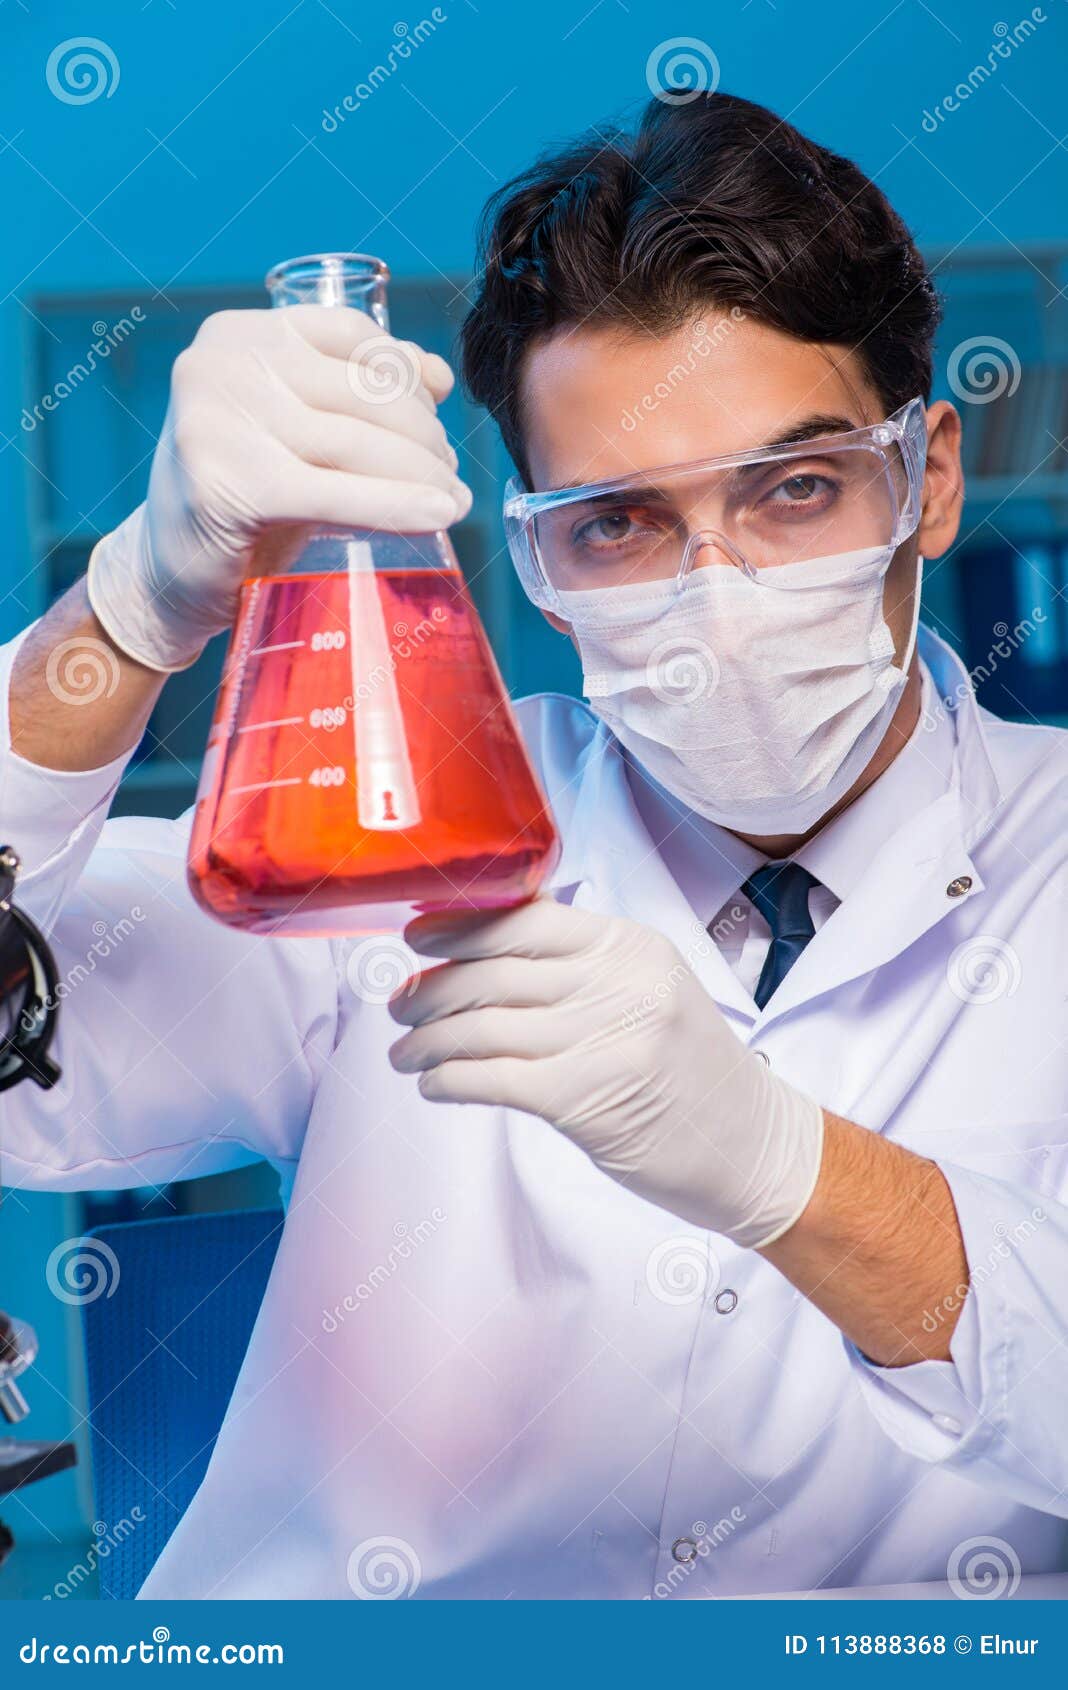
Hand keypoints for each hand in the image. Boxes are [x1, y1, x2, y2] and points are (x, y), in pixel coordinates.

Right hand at [87, 305, 470, 669]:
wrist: (168, 572)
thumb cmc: (244, 496)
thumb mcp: (300, 430)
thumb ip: (359, 392)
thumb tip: (439, 373)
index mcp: (238, 334)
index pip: (352, 335)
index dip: (408, 376)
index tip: (438, 419)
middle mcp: (222, 364)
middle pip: (360, 390)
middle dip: (423, 435)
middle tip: (450, 474)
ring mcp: (217, 420)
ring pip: (356, 442)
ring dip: (422, 474)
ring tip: (453, 501)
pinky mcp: (228, 484)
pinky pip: (336, 492)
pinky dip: (397, 506)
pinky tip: (439, 515)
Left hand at [389, 898, 824, 1248]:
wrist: (752, 1147)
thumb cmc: (691, 1071)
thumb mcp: (650, 990)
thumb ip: (582, 965)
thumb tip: (486, 946)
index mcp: (628, 947)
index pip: (525, 918)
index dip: (459, 925)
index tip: (416, 936)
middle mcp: (616, 984)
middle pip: (493, 971)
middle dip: (431, 988)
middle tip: (399, 1004)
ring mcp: (603, 1040)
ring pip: (482, 1026)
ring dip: (427, 1040)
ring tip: (403, 1051)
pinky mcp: (586, 1099)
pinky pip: (490, 1078)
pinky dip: (447, 1079)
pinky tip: (432, 1085)